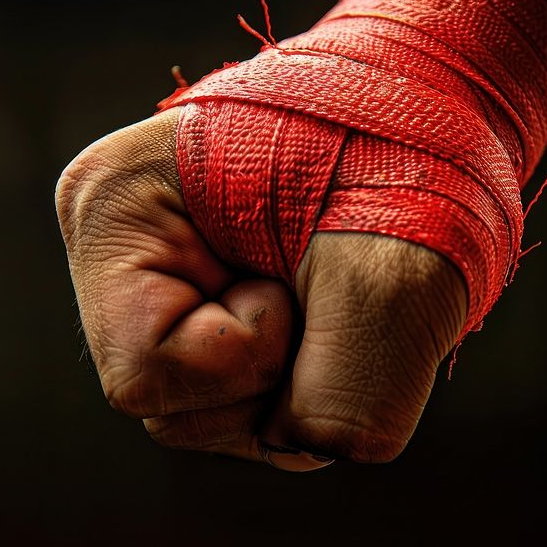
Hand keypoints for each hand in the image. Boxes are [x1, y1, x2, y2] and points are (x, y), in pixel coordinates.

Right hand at [56, 108, 467, 470]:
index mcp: (114, 206)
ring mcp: (152, 274)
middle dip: (273, 378)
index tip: (303, 278)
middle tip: (325, 289)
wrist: (432, 97)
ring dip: (289, 383)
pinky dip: (295, 379)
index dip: (249, 357)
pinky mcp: (193, 296)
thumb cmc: (408, 147)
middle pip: (168, 407)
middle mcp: (115, 246)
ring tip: (327, 293)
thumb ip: (352, 395)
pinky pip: (230, 398)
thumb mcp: (395, 268)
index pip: (144, 373)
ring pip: (199, 414)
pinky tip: (322, 314)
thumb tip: (313, 449)